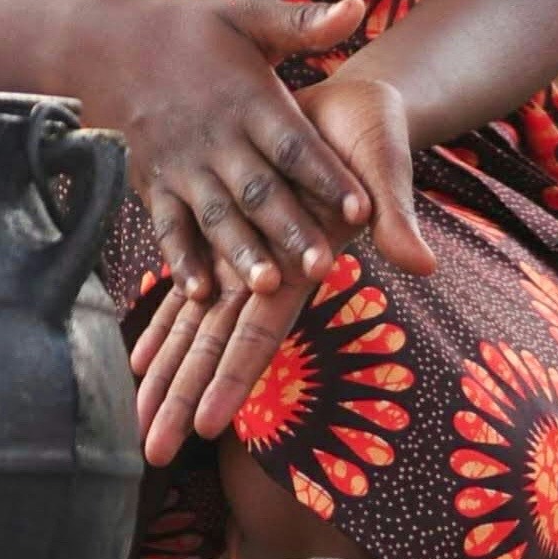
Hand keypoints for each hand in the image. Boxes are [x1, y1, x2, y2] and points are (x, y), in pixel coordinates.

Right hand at [69, 0, 374, 308]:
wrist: (108, 42)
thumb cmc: (190, 27)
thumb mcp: (247, 14)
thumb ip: (303, 22)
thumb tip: (358, 9)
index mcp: (247, 97)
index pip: (295, 144)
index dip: (328, 176)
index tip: (363, 208)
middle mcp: (216, 137)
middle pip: (260, 190)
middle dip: (291, 229)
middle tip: (324, 265)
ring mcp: (182, 165)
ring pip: (217, 215)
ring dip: (242, 252)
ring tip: (268, 286)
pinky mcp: (155, 182)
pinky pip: (168, 226)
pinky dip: (181, 259)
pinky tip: (198, 292)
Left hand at [135, 67, 436, 469]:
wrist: (349, 107)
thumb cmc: (373, 137)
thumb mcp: (386, 170)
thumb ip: (395, 218)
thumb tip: (421, 262)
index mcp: (302, 266)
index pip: (260, 334)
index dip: (233, 378)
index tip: (208, 425)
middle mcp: (270, 274)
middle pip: (218, 348)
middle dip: (186, 398)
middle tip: (153, 451)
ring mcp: (248, 261)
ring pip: (196, 329)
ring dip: (168, 375)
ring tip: (136, 423)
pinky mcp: (231, 238)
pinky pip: (189, 291)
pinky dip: (164, 325)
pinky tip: (137, 361)